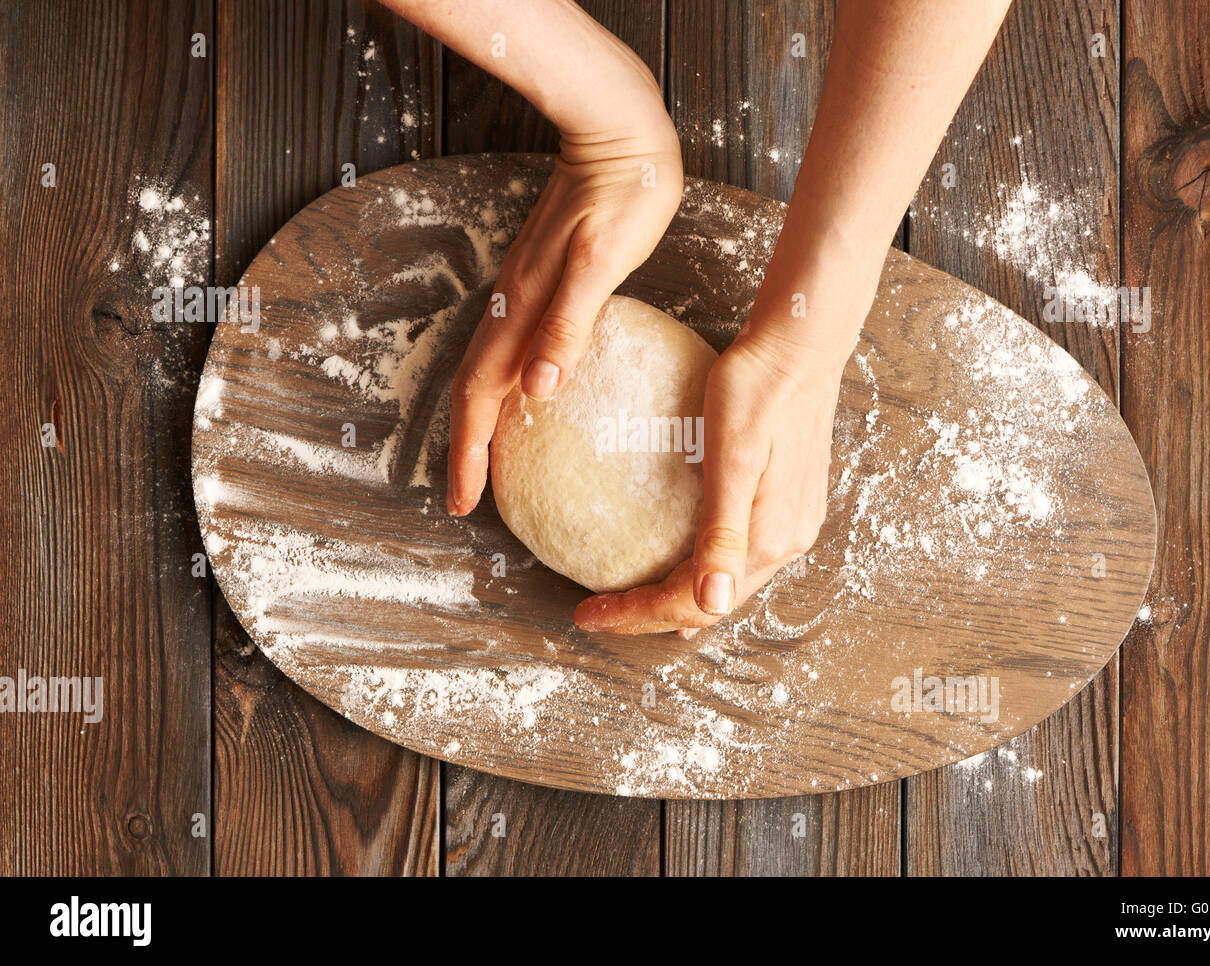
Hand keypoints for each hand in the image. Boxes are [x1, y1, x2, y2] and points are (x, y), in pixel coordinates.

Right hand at [447, 112, 682, 514]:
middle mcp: (512, 301)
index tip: (465, 501)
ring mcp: (521, 289)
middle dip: (468, 448)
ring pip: (488, 369)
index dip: (471, 452)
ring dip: (482, 419)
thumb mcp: (603, 261)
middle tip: (469, 497)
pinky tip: (526, 395)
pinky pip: (508, 346)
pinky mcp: (538, 279)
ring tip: (488, 460)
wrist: (615, 130)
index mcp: (522, 305)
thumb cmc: (623, 193)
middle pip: (474, 389)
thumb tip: (538, 388)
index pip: (482, 395)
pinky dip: (504, 384)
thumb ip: (570, 323)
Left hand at [573, 331, 846, 635]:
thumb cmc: (757, 388)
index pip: (695, 603)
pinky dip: (704, 573)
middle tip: (598, 611)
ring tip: (630, 599)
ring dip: (679, 598)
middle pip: (711, 603)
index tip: (589, 613)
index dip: (640, 615)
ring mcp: (794, 524)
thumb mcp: (732, 457)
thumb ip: (723, 534)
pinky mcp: (791, 504)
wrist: (801, 343)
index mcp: (768, 537)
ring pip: (728, 584)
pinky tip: (685, 569)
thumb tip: (711, 603)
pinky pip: (742, 558)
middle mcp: (787, 541)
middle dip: (652, 614)